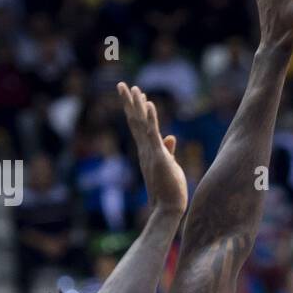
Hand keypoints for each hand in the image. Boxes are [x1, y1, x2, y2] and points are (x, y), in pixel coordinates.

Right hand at [117, 83, 187, 216]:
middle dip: (129, 102)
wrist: (167, 208)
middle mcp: (144, 150)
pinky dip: (151, 118)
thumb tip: (170, 137)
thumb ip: (168, 150)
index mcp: (147, 151)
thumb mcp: (169, 165)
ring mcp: (149, 152)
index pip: (140, 126)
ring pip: (140, 124)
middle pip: (135, 121)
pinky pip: (152, 134)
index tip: (137, 94)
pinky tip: (149, 104)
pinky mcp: (157, 156)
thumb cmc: (169, 190)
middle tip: (122, 84)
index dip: (138, 109)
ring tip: (132, 87)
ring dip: (136, 105)